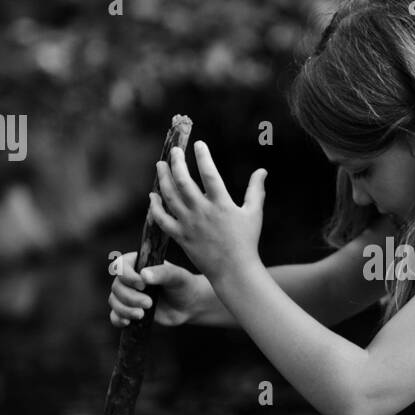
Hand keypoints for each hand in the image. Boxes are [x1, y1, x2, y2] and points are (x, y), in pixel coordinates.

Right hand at [108, 251, 203, 327]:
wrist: (189, 305)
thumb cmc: (183, 286)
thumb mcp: (177, 276)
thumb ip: (162, 273)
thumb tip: (144, 275)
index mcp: (138, 263)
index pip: (121, 266)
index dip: (127, 276)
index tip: (142, 285)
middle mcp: (130, 278)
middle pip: (117, 286)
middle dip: (130, 297)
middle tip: (149, 303)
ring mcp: (128, 294)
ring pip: (114, 301)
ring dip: (125, 309)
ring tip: (141, 314)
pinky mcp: (129, 310)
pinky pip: (115, 315)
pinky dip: (118, 319)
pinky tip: (127, 322)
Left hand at [148, 140, 266, 283]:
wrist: (234, 270)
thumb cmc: (247, 241)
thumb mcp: (254, 213)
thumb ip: (256, 190)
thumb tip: (262, 170)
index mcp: (221, 204)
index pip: (209, 174)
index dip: (203, 157)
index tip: (198, 144)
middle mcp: (203, 212)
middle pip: (183, 181)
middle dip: (177, 163)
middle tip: (174, 151)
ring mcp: (189, 224)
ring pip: (170, 196)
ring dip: (163, 178)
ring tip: (160, 165)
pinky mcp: (180, 236)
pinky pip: (163, 219)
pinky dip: (155, 207)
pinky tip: (153, 196)